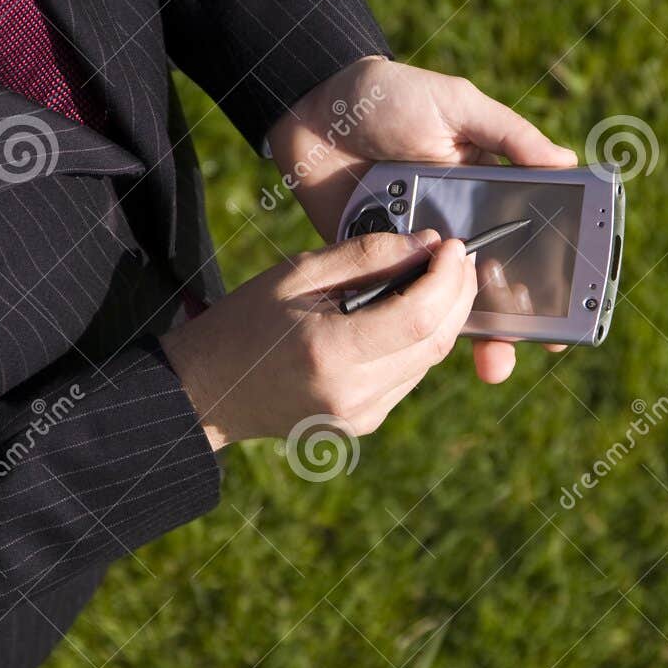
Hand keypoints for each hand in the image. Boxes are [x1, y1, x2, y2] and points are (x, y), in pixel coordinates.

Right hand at [159, 229, 476, 449]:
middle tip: (457, 259)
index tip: (452, 246)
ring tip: (438, 279)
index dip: (446, 278)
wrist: (210, 391)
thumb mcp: (298, 274)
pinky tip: (410, 313)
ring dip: (443, 318)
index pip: (418, 316)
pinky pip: (408, 377)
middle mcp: (351, 394)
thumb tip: (427, 244)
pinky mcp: (363, 424)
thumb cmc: (247, 322)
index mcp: (330, 353)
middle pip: (434, 343)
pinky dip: (419, 342)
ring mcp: (360, 417)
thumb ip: (366, 256)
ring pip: (428, 361)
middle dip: (456, 295)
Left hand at [265, 57, 576, 383]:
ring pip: (444, 304)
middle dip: (509, 327)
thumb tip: (566, 160)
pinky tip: (419, 341)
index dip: (549, 280)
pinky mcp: (375, 263)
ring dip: (460, 332)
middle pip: (492, 287)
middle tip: (509, 353)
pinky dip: (407, 324)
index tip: (569, 313)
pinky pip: (395, 300)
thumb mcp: (456, 105)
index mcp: (487, 196)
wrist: (311, 108)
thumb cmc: (390, 96)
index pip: (527, 244)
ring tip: (479, 358)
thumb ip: (508, 134)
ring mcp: (415, 252)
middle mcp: (456, 231)